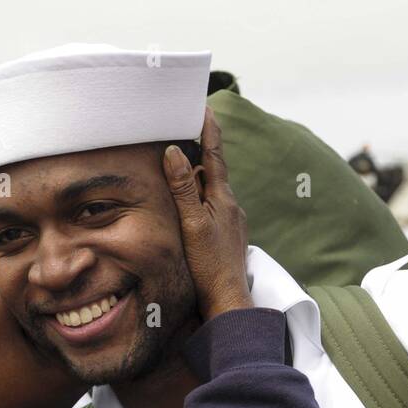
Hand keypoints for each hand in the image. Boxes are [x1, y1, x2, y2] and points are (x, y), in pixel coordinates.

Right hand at [164, 107, 251, 320]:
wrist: (227, 301)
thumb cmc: (209, 265)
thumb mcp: (192, 223)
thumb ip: (183, 188)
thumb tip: (175, 151)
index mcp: (223, 198)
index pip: (214, 155)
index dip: (208, 130)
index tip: (202, 106)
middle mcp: (231, 207)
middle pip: (212, 171)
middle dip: (199, 150)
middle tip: (185, 128)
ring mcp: (231, 222)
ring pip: (211, 191)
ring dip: (197, 177)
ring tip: (180, 166)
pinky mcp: (227, 237)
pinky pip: (211, 208)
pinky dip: (200, 199)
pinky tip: (190, 207)